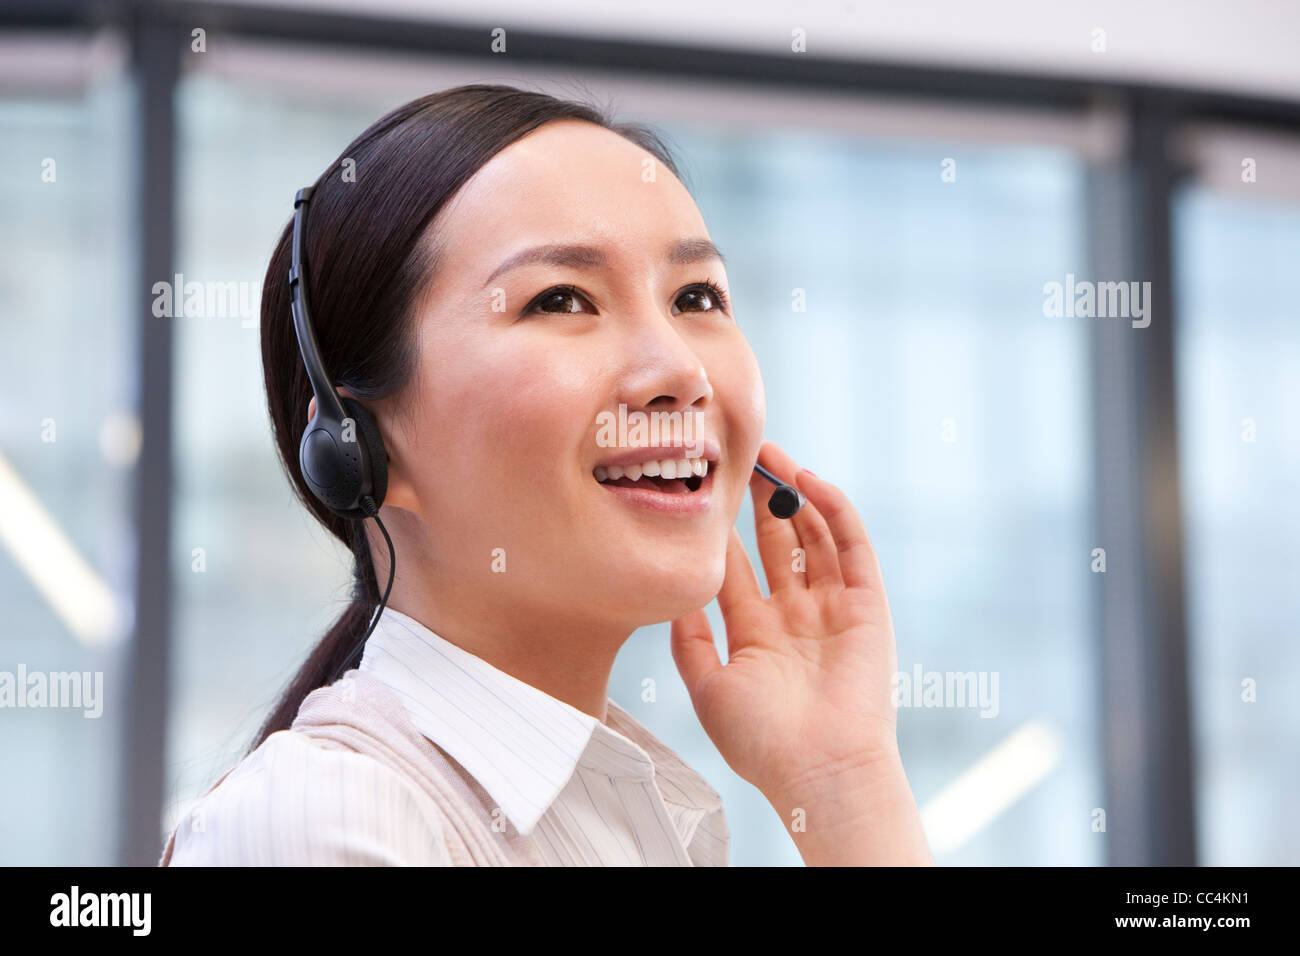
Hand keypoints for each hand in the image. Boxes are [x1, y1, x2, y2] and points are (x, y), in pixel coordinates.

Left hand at [670, 441, 901, 801]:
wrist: (821, 770)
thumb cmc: (763, 741)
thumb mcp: (709, 688)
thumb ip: (689, 641)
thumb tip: (673, 596)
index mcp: (756, 634)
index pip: (735, 567)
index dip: (720, 528)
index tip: (701, 489)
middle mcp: (794, 615)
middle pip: (774, 543)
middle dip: (757, 500)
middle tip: (739, 456)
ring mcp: (831, 608)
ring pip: (812, 536)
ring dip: (793, 494)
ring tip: (771, 455)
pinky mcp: (866, 605)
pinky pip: (853, 547)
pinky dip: (835, 511)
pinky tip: (809, 481)